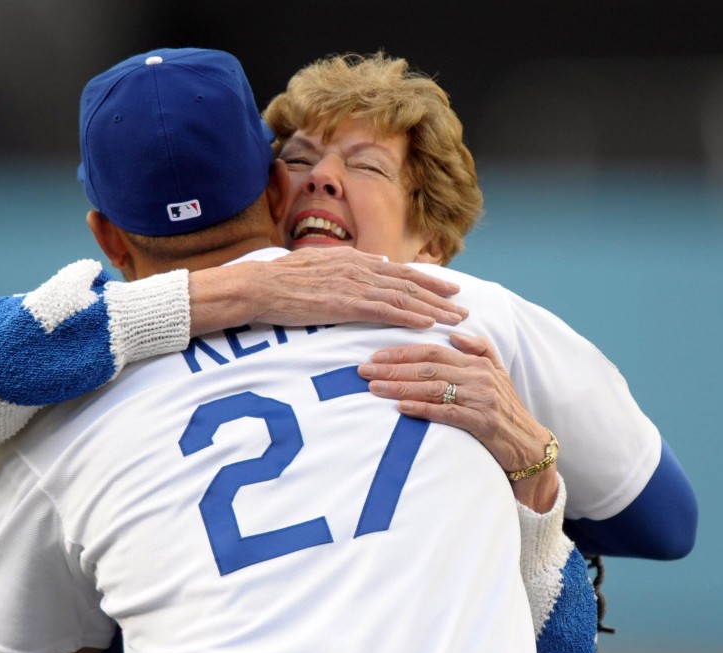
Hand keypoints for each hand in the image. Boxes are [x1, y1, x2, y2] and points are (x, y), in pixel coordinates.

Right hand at [189, 246, 467, 335]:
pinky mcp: (345, 304)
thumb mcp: (320, 264)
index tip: (448, 286)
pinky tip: (429, 324)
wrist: (258, 285)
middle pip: (408, 282)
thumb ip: (352, 264)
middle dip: (439, 294)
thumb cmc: (282, 280)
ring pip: (403, 297)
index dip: (426, 279)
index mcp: (353, 260)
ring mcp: (353, 285)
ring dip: (433, 308)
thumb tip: (380, 263)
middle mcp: (359, 268)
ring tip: (456, 319)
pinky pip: (385, 311)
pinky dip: (410, 316)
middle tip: (464, 304)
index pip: (398, 270)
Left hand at [359, 332, 557, 510]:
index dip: (402, 351)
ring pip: (433, 387)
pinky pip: (447, 412)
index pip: (433, 350)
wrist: (528, 445)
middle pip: (429, 366)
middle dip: (393, 367)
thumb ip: (479, 349)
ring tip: (374, 388)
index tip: (375, 355)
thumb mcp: (497, 374)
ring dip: (401, 386)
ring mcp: (481, 398)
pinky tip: (401, 407)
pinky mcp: (482, 421)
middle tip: (364, 370)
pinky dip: (423, 409)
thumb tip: (454, 333)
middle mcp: (479, 376)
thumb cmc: (505, 410)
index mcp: (478, 362)